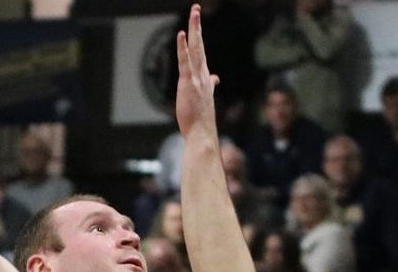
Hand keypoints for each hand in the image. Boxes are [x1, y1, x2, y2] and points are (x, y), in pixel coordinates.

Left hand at [173, 7, 221, 139]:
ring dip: (195, 29)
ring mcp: (197, 78)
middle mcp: (203, 74)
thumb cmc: (201, 120)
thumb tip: (215, 79)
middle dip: (197, 26)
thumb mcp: (204, 98)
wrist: (202, 134)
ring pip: (196, 48)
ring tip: (194, 12)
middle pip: (200, 45)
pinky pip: (185, 61)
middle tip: (196, 8)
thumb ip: (209, 86)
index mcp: (204, 78)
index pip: (201, 53)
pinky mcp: (188, 83)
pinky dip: (183, 47)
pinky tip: (182, 34)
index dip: (198, 37)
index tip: (196, 23)